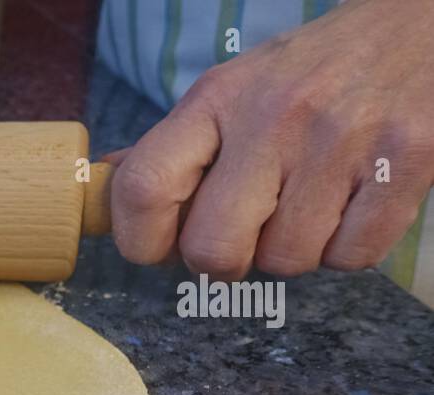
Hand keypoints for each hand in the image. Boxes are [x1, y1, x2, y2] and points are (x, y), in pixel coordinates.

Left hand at [110, 0, 433, 279]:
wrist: (419, 25)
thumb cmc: (310, 74)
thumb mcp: (232, 90)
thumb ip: (172, 146)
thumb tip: (100, 186)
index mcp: (216, 98)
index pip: (143, 189)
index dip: (140, 241)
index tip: (158, 247)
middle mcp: (274, 116)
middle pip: (212, 250)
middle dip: (223, 262)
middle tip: (244, 235)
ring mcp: (342, 139)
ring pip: (285, 263)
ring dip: (292, 251)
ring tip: (308, 203)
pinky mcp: (407, 160)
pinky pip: (350, 257)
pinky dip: (348, 248)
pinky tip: (352, 203)